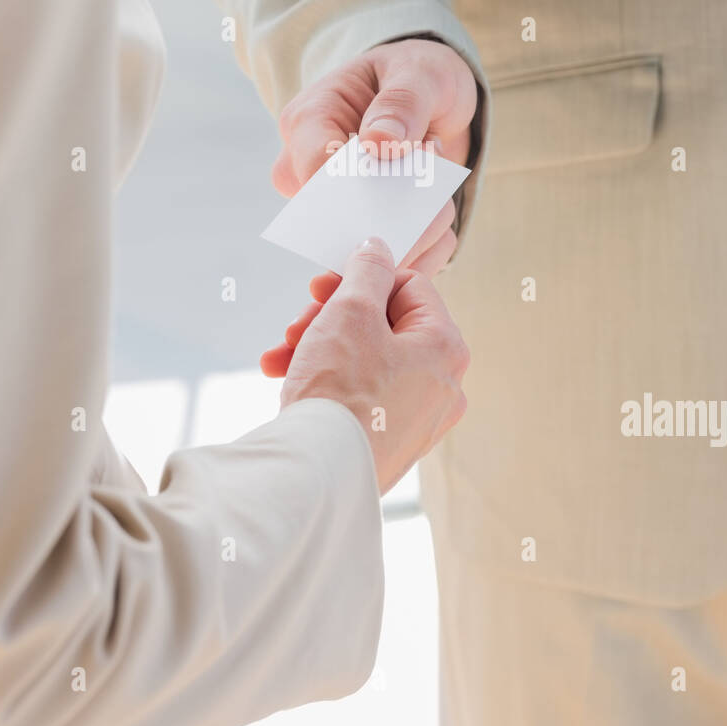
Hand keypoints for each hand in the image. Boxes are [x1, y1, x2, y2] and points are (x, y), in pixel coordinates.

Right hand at [262, 239, 468, 494]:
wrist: (316, 477)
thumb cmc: (339, 393)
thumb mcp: (350, 311)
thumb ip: (366, 271)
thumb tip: (377, 248)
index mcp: (447, 348)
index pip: (409, 286)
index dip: (361, 280)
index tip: (321, 287)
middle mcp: (443, 385)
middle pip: (384, 325)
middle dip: (331, 318)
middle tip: (296, 324)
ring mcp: (420, 419)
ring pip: (366, 360)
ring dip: (319, 348)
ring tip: (280, 355)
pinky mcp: (392, 443)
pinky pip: (361, 396)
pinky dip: (327, 382)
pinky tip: (286, 381)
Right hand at [273, 38, 476, 274]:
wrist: (428, 97)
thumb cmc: (415, 76)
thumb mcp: (419, 74)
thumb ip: (402, 102)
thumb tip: (378, 142)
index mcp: (309, 118)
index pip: (312, 166)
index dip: (347, 194)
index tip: (393, 201)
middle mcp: (308, 164)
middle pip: (328, 216)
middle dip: (385, 222)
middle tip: (432, 210)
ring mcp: (331, 197)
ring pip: (357, 243)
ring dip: (408, 237)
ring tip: (441, 206)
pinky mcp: (358, 220)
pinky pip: (383, 255)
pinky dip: (418, 250)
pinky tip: (441, 230)